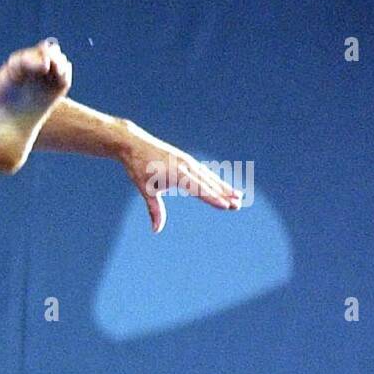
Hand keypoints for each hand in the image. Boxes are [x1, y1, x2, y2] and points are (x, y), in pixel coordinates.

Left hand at [118, 121, 242, 233]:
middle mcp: (186, 166)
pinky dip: (215, 179)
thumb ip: (154, 209)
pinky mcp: (187, 159)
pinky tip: (223, 186)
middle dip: (224, 194)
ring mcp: (188, 161)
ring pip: (210, 176)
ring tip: (239, 196)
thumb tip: (156, 230)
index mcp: (176, 174)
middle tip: (238, 206)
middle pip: (209, 183)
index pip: (198, 189)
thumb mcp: (145, 190)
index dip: (212, 198)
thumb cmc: (138, 168)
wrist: (135, 144)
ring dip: (224, 186)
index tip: (226, 205)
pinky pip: (204, 171)